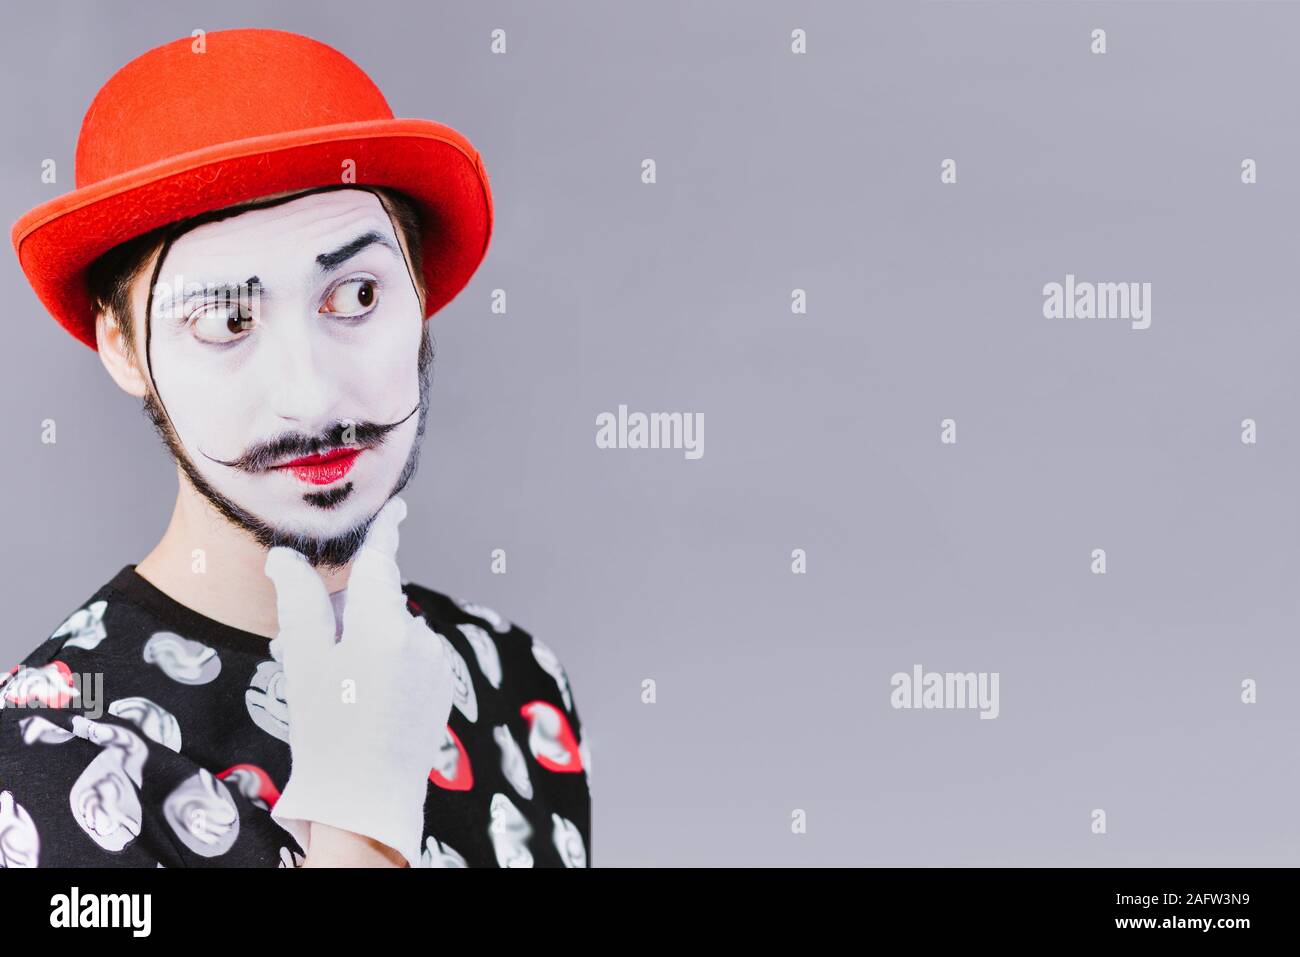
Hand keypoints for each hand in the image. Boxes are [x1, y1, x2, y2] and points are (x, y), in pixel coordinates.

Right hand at [263, 495, 453, 867]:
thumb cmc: (327, 730)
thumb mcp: (304, 663)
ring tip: (337, 687)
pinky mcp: (443, 686)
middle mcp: (420, 637)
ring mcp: (437, 664)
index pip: (383, 562)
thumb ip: (301, 602)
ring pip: (395, 633)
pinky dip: (389, 665)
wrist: (368, 799)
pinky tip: (366, 700)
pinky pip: (412, 659)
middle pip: (381, 603)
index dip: (385, 531)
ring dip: (368, 643)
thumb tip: (285, 558)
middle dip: (350, 615)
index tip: (395, 506)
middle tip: (308, 652)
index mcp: (385, 626)